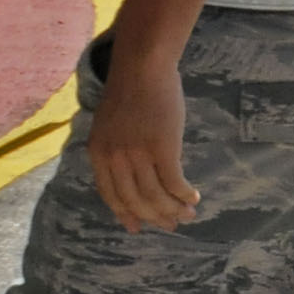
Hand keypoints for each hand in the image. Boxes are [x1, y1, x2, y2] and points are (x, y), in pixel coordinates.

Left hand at [89, 51, 203, 231]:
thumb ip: (114, 148)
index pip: (111, 195)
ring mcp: (138, 154)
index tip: (138, 227)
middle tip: (173, 225)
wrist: (142, 66)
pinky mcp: (162, 148)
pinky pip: (174, 182)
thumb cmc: (131, 89)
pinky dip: (185, 194)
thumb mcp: (110, 124)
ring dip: (174, 209)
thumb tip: (131, 172)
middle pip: (135, 201)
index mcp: (98, 153)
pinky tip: (194, 196)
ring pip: (156, 196)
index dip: (126, 214)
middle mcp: (115, 158)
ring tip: (188, 214)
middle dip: (155, 217)